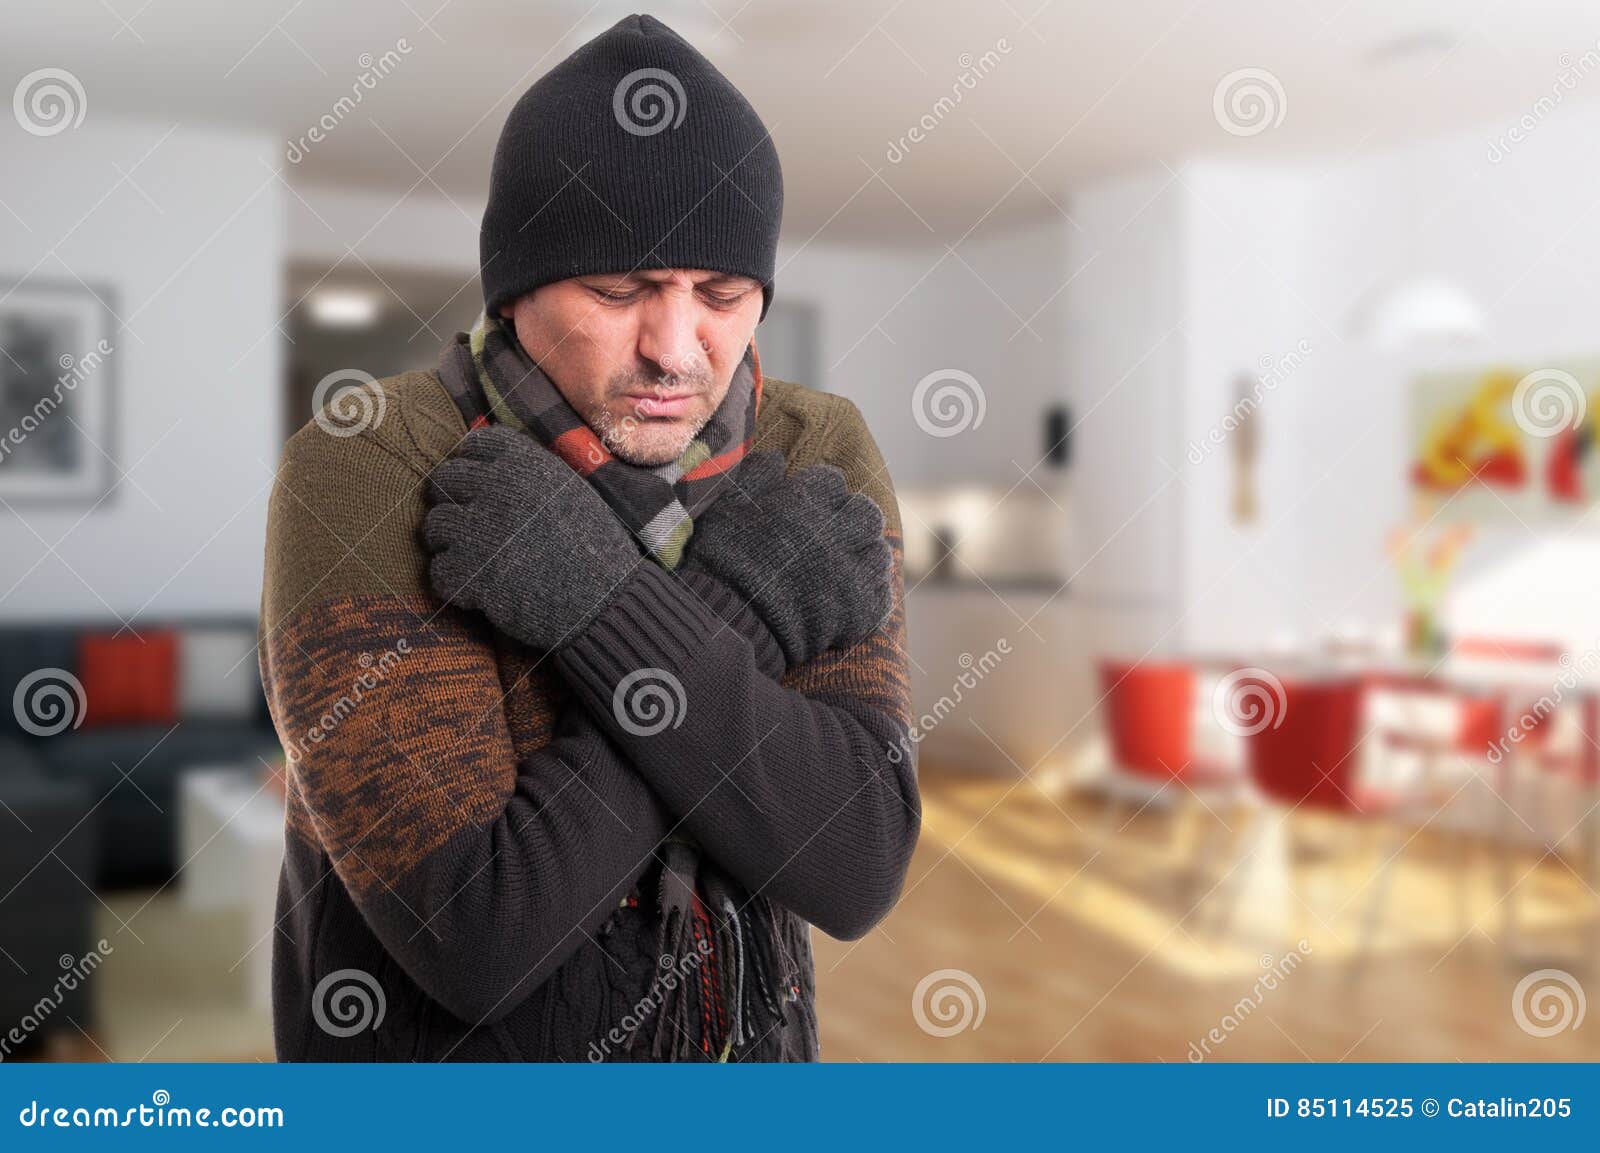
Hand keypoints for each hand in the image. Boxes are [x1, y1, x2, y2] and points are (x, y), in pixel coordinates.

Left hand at [422, 426, 642, 651]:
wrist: (605, 601)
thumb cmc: (594, 549)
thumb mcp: (570, 492)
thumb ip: (531, 474)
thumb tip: (491, 466)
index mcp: (527, 465)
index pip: (475, 444)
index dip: (470, 464)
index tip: (475, 484)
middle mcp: (499, 489)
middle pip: (444, 480)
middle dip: (452, 502)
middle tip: (469, 525)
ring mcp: (482, 531)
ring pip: (434, 526)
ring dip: (448, 544)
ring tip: (473, 559)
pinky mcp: (473, 573)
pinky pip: (439, 571)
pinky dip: (455, 583)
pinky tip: (479, 589)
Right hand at [682, 452, 892, 666]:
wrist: (729, 619)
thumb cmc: (722, 559)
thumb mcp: (726, 506)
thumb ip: (755, 476)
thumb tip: (778, 458)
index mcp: (806, 502)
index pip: (832, 480)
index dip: (820, 492)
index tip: (808, 505)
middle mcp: (835, 532)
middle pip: (866, 513)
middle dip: (853, 519)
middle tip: (835, 534)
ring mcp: (850, 573)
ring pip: (879, 553)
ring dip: (864, 556)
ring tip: (845, 567)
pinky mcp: (858, 610)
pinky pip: (881, 595)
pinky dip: (870, 594)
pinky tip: (850, 597)